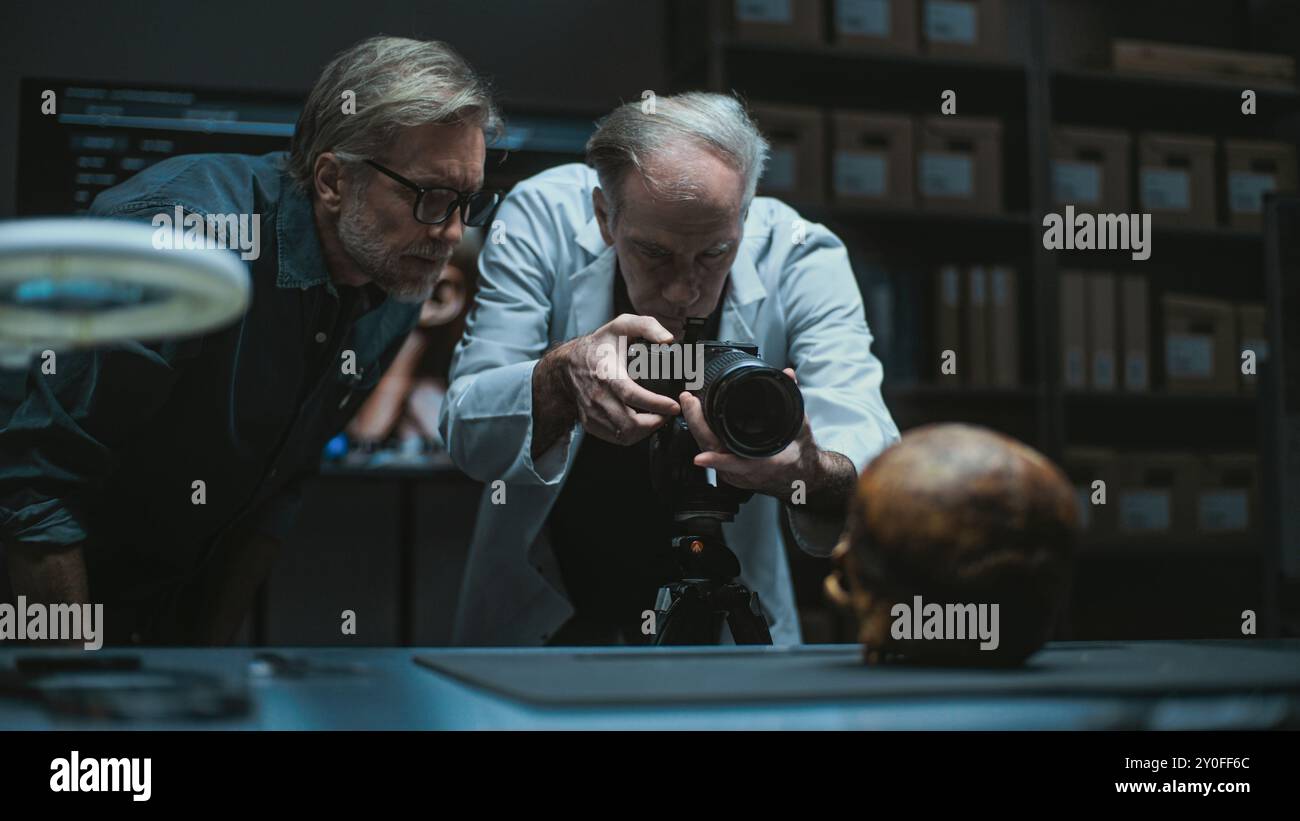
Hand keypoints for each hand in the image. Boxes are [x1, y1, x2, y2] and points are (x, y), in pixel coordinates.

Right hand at [554, 313, 682, 445]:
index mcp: (607, 373)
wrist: (569, 363)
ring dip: (646, 431)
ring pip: (623, 435)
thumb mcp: (623, 325)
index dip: (656, 404)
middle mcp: (598, 396)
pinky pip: (615, 438)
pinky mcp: (591, 423)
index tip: (673, 406)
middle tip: (667, 412)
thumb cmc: (599, 346)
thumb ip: (648, 326)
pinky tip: (641, 424)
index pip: (632, 395)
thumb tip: (668, 339)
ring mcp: (593, 412)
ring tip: (657, 418)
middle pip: (629, 423)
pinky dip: (632, 435)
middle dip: (655, 422)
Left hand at [679, 367, 820, 499]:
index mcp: (763, 465)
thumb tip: (788, 375)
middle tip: (689, 400)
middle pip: (712, 450)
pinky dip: (701, 432)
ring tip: (689, 403)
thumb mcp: (800, 427)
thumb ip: (794, 399)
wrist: (800, 475)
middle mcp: (744, 471)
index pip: (736, 465)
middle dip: (697, 424)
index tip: (701, 458)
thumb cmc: (800, 455)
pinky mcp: (728, 468)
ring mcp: (734, 472)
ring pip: (708, 449)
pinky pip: (710, 450)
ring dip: (696, 426)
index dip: (718, 461)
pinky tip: (694, 417)